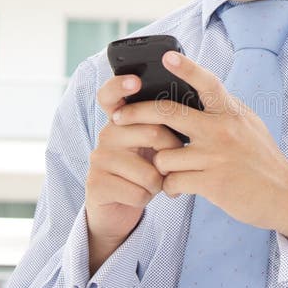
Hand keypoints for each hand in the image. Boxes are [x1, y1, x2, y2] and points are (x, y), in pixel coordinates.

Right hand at [85, 74, 183, 272]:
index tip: (136, 80)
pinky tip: (140, 195)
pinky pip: (139, 192)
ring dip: (160, 182)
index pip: (113, 94)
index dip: (121, 85)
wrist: (120, 207)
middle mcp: (107, 133)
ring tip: (152, 181)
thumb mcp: (154, 143)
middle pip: (152, 131)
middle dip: (172, 152)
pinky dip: (148, 198)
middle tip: (171, 161)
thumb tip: (190, 109)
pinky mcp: (97, 184)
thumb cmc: (146, 168)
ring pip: (148, 169)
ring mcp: (99, 159)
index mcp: (122, 118)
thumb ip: (164, 123)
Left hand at [111, 51, 287, 247]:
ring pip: (163, 155)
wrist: (285, 195)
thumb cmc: (262, 160)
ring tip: (169, 171)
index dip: (187, 68)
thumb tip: (199, 92)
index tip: (167, 58)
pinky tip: (179, 188)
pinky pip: (172, 181)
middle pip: (167, 113)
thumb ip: (223, 111)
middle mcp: (222, 129)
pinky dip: (170, 187)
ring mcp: (216, 156)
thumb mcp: (248, 125)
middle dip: (135, 114)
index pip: (207, 82)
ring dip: (160, 165)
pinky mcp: (212, 182)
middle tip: (118, 118)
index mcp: (231, 112)